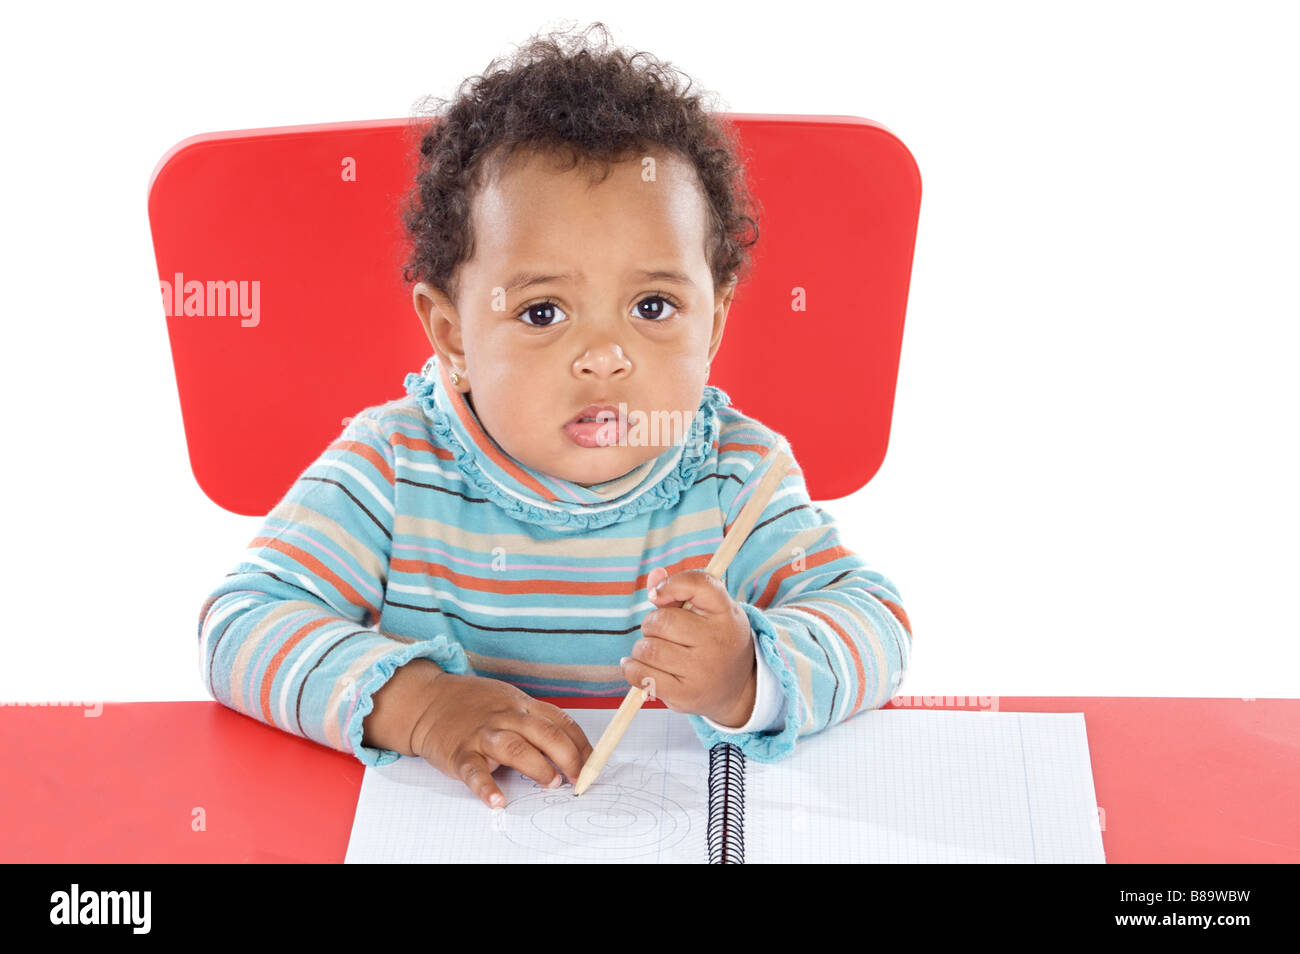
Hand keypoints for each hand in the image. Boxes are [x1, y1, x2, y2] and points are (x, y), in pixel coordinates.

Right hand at [409, 672, 593, 809]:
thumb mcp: (510, 703)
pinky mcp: (460, 753)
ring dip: (537, 766)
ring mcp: (483, 734)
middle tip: (577, 779)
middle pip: (544, 733)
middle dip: (567, 757)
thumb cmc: (476, 706)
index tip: (593, 765)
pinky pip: (475, 772)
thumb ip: (536, 723)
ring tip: (551, 784)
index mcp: (523, 705)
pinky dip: (486, 788)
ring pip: (514, 748)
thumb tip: (570, 752)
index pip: (561, 722)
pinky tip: (497, 801)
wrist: (428, 701)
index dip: (581, 745)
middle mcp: (506, 717)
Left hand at [621, 566, 756, 726]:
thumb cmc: (715, 640)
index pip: (697, 584)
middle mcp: (716, 641)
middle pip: (661, 620)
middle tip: (661, 632)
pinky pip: (641, 674)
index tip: (658, 595)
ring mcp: (701, 670)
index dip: (671, 584)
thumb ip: (680, 590)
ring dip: (642, 647)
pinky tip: (638, 665)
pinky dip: (631, 668)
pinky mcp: (684, 695)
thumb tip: (654, 576)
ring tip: (656, 651)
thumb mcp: (710, 611)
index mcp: (725, 612)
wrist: (739, 687)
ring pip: (647, 648)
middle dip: (651, 623)